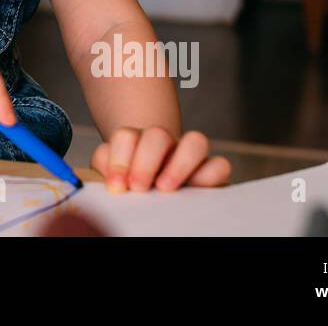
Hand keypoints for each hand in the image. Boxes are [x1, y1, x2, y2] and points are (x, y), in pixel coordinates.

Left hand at [90, 126, 230, 191]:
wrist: (153, 190)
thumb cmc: (130, 184)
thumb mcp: (114, 176)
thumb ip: (108, 169)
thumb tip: (113, 180)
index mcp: (135, 142)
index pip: (126, 137)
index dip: (119, 159)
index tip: (116, 185)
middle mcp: (164, 143)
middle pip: (158, 135)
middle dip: (146, 162)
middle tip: (138, 187)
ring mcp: (189, 155)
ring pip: (196, 141)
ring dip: (180, 164)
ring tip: (165, 188)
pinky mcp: (211, 171)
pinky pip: (220, 165)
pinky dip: (209, 176)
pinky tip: (194, 191)